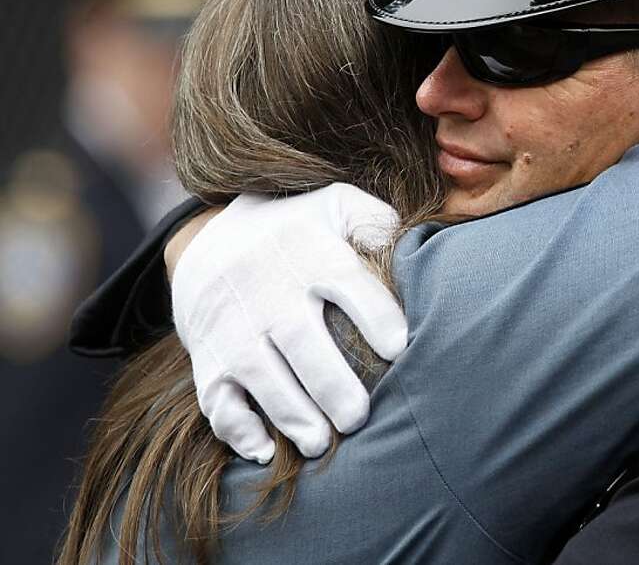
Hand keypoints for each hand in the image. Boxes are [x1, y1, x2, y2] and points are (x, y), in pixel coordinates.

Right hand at [172, 183, 405, 462]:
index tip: (398, 348)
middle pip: (301, 340)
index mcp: (311, 251)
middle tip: (359, 417)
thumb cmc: (297, 230)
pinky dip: (237, 428)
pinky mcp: (209, 359)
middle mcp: (269, 290)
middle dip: (331, 385)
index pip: (346, 282)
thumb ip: (375, 221)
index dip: (373, 316)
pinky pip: (217, 399)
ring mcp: (234, 327)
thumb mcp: (336, 206)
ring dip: (291, 414)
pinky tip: (265, 449)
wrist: (211, 241)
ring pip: (260, 376)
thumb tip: (414, 247)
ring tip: (322, 444)